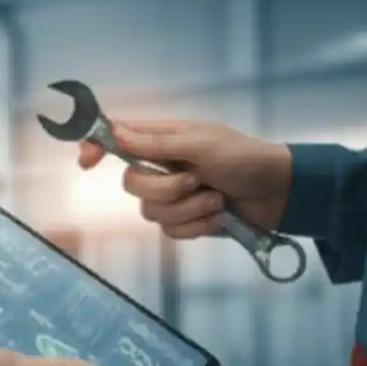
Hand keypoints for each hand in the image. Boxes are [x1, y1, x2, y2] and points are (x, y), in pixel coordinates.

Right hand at [79, 120, 292, 238]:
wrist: (279, 194)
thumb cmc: (245, 159)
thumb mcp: (203, 144)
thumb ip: (158, 142)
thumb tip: (116, 134)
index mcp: (162, 140)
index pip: (116, 139)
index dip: (95, 147)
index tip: (87, 162)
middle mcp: (161, 166)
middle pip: (130, 183)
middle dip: (163, 189)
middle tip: (195, 181)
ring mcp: (171, 196)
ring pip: (150, 212)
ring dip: (188, 210)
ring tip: (216, 200)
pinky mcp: (184, 221)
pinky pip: (171, 231)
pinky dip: (197, 226)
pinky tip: (218, 217)